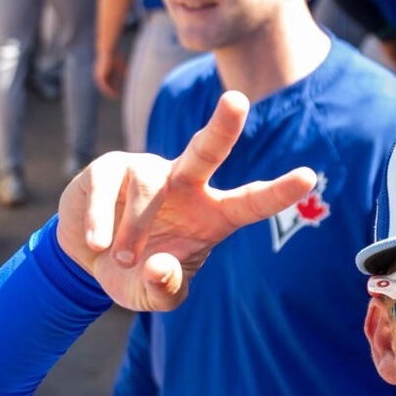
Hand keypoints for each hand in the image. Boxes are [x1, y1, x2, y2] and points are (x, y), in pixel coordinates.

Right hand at [59, 92, 315, 310]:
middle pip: (207, 149)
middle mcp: (185, 184)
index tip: (309, 177)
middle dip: (222, 126)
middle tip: (237, 100)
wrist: (86, 261)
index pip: (250, 201)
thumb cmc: (134, 273)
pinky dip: (100, 220)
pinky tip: (95, 243)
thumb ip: (163, 291)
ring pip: (147, 188)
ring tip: (122, 258)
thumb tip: (159, 268)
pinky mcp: (110, 168)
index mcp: (211, 214)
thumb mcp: (151, 295)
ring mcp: (147, 170)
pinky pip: (107, 187)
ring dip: (133, 228)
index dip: (278, 192)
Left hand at [94, 32, 128, 97]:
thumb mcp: (120, 66)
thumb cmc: (114, 56)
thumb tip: (130, 77)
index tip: (119, 92)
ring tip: (116, 97)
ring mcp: (99, 76)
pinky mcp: (100, 76)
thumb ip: (123, 72)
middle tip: (117, 97)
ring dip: (110, 93)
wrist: (107, 52)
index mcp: (103, 73)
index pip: (108, 83)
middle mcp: (100, 75)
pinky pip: (104, 86)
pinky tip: (114, 93)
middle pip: (106, 86)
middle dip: (112, 92)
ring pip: (104, 88)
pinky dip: (109, 90)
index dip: (114, 88)